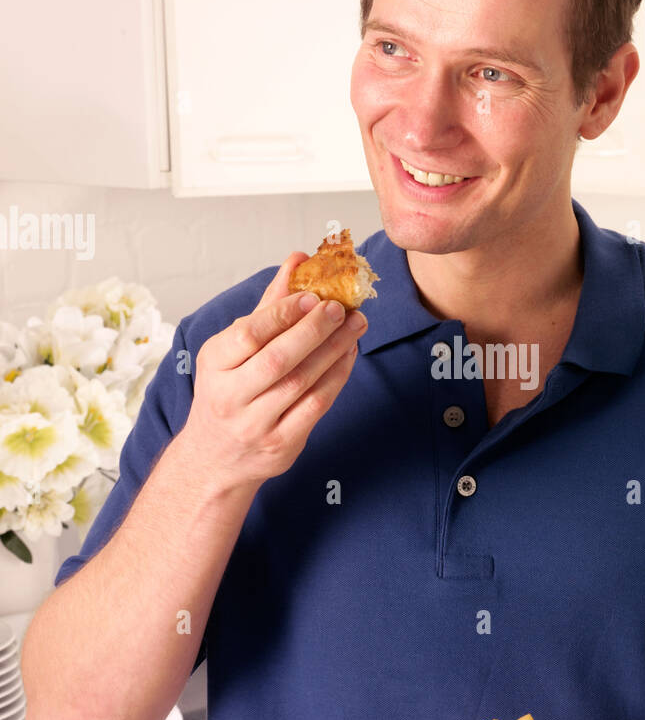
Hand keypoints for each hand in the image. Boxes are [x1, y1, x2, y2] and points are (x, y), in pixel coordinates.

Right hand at [180, 251, 368, 491]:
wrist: (215, 460)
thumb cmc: (227, 392)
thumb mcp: (232, 351)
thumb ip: (267, 307)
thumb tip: (297, 260)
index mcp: (214, 365)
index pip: (248, 335)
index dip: (283, 313)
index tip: (313, 294)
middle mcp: (230, 397)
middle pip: (278, 359)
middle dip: (315, 330)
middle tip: (342, 308)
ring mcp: (255, 425)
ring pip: (302, 382)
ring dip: (334, 350)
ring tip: (355, 325)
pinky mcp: (281, 445)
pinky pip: (316, 406)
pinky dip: (337, 377)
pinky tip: (348, 355)